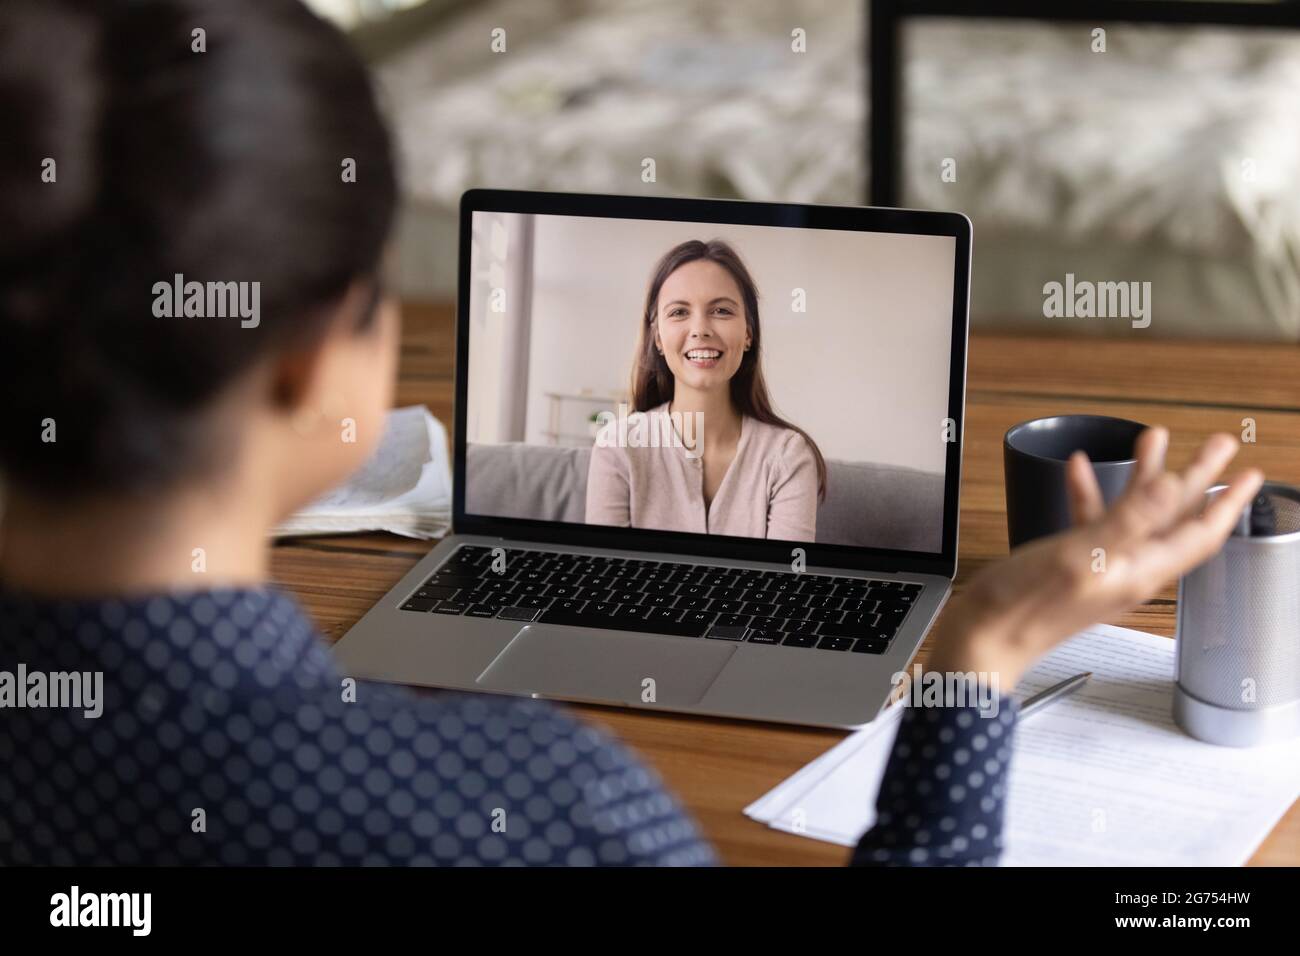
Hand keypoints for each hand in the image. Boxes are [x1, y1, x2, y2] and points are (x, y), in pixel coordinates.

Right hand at [927, 427, 1263, 688]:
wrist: (982, 640)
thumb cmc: (1022, 608)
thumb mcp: (1078, 558)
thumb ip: (1125, 522)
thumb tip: (1170, 487)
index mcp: (1136, 570)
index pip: (1199, 533)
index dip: (1228, 502)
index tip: (1250, 474)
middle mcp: (1125, 569)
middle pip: (1175, 519)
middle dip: (1197, 479)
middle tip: (1214, 446)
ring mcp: (1099, 568)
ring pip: (1137, 515)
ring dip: (1147, 477)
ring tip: (1151, 441)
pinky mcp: (1071, 565)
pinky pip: (1092, 521)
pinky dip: (1089, 493)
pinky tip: (1077, 470)